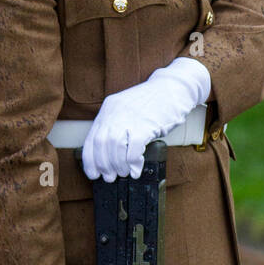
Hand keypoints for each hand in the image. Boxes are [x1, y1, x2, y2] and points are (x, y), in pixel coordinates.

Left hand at [81, 57, 210, 181]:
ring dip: (119, 165)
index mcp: (108, 108)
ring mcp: (130, 117)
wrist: (173, 88)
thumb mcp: (127, 109)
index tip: (93, 173)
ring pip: (115, 148)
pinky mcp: (145, 124)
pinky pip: (134, 149)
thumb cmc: (152, 102)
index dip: (90, 160)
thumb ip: (117, 126)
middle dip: (104, 165)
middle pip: (101, 145)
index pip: (91, 139)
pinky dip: (133, 163)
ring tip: (125, 172)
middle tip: (110, 176)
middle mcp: (116, 112)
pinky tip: (136, 169)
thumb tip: (109, 155)